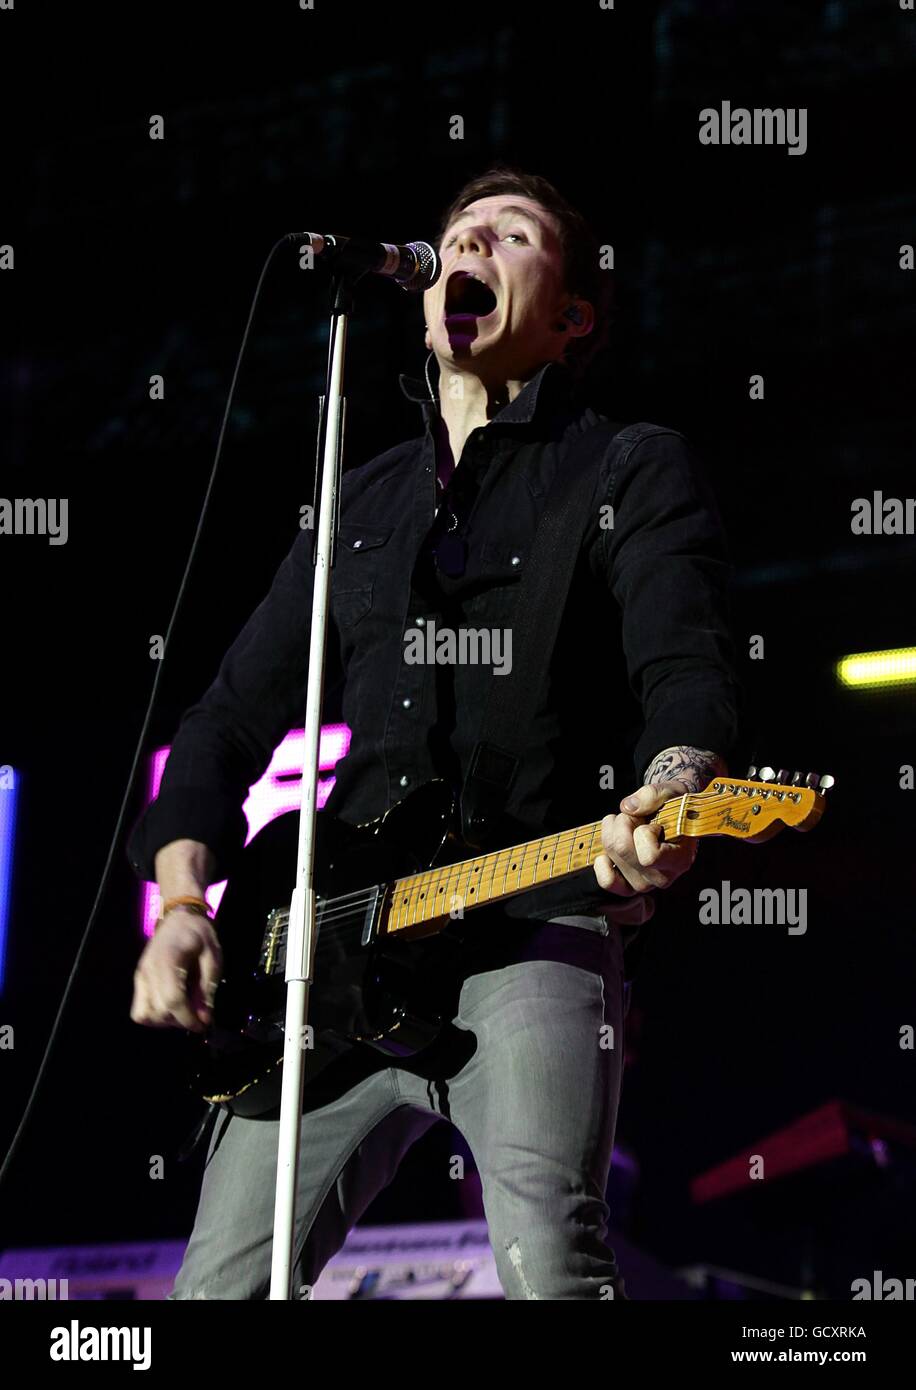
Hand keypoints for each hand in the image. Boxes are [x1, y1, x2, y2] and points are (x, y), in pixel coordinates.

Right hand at [131, 910, 222, 1033]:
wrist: (180, 916)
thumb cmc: (199, 934)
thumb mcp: (212, 957)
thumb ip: (207, 989)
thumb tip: (204, 1019)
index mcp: (167, 961)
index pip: (172, 1000)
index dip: (188, 1018)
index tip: (203, 1024)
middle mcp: (148, 971)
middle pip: (159, 1012)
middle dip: (180, 1021)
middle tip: (198, 1015)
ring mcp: (140, 976)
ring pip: (145, 1015)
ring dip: (166, 1021)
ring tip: (184, 1011)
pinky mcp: (138, 980)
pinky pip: (139, 1010)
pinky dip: (154, 1016)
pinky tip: (171, 1007)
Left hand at [594, 781, 699, 896]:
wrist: (674, 819)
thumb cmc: (674, 807)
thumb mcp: (671, 793)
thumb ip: (653, 795)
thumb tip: (627, 808)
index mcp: (679, 860)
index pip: (649, 855)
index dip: (644, 831)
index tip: (654, 822)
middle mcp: (662, 878)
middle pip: (621, 848)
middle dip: (624, 821)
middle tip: (636, 816)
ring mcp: (644, 885)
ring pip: (610, 854)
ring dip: (613, 832)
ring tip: (629, 826)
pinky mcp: (628, 887)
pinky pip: (606, 880)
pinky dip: (603, 861)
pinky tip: (612, 849)